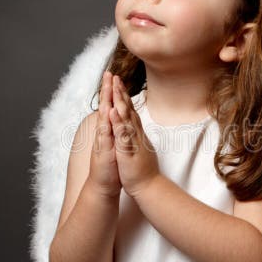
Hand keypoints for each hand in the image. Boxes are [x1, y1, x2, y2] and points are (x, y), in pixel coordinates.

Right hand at [86, 71, 121, 198]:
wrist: (104, 185)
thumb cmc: (112, 165)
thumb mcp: (116, 144)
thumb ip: (116, 131)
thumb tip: (119, 119)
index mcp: (110, 130)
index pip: (111, 107)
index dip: (112, 92)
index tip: (115, 76)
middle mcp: (105, 133)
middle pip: (106, 107)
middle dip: (107, 90)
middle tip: (108, 73)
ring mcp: (103, 141)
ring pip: (104, 118)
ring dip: (106, 102)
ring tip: (107, 86)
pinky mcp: (104, 151)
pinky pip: (106, 134)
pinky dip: (107, 123)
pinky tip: (109, 113)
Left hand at [109, 74, 160, 197]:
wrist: (148, 185)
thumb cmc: (141, 168)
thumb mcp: (138, 147)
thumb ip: (136, 135)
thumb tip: (135, 126)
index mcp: (135, 132)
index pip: (129, 111)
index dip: (123, 96)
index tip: (118, 82)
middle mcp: (135, 133)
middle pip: (128, 109)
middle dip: (121, 92)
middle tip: (115, 76)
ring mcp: (133, 141)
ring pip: (126, 118)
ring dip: (120, 102)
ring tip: (115, 87)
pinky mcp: (128, 150)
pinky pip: (123, 134)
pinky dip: (118, 122)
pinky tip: (113, 112)